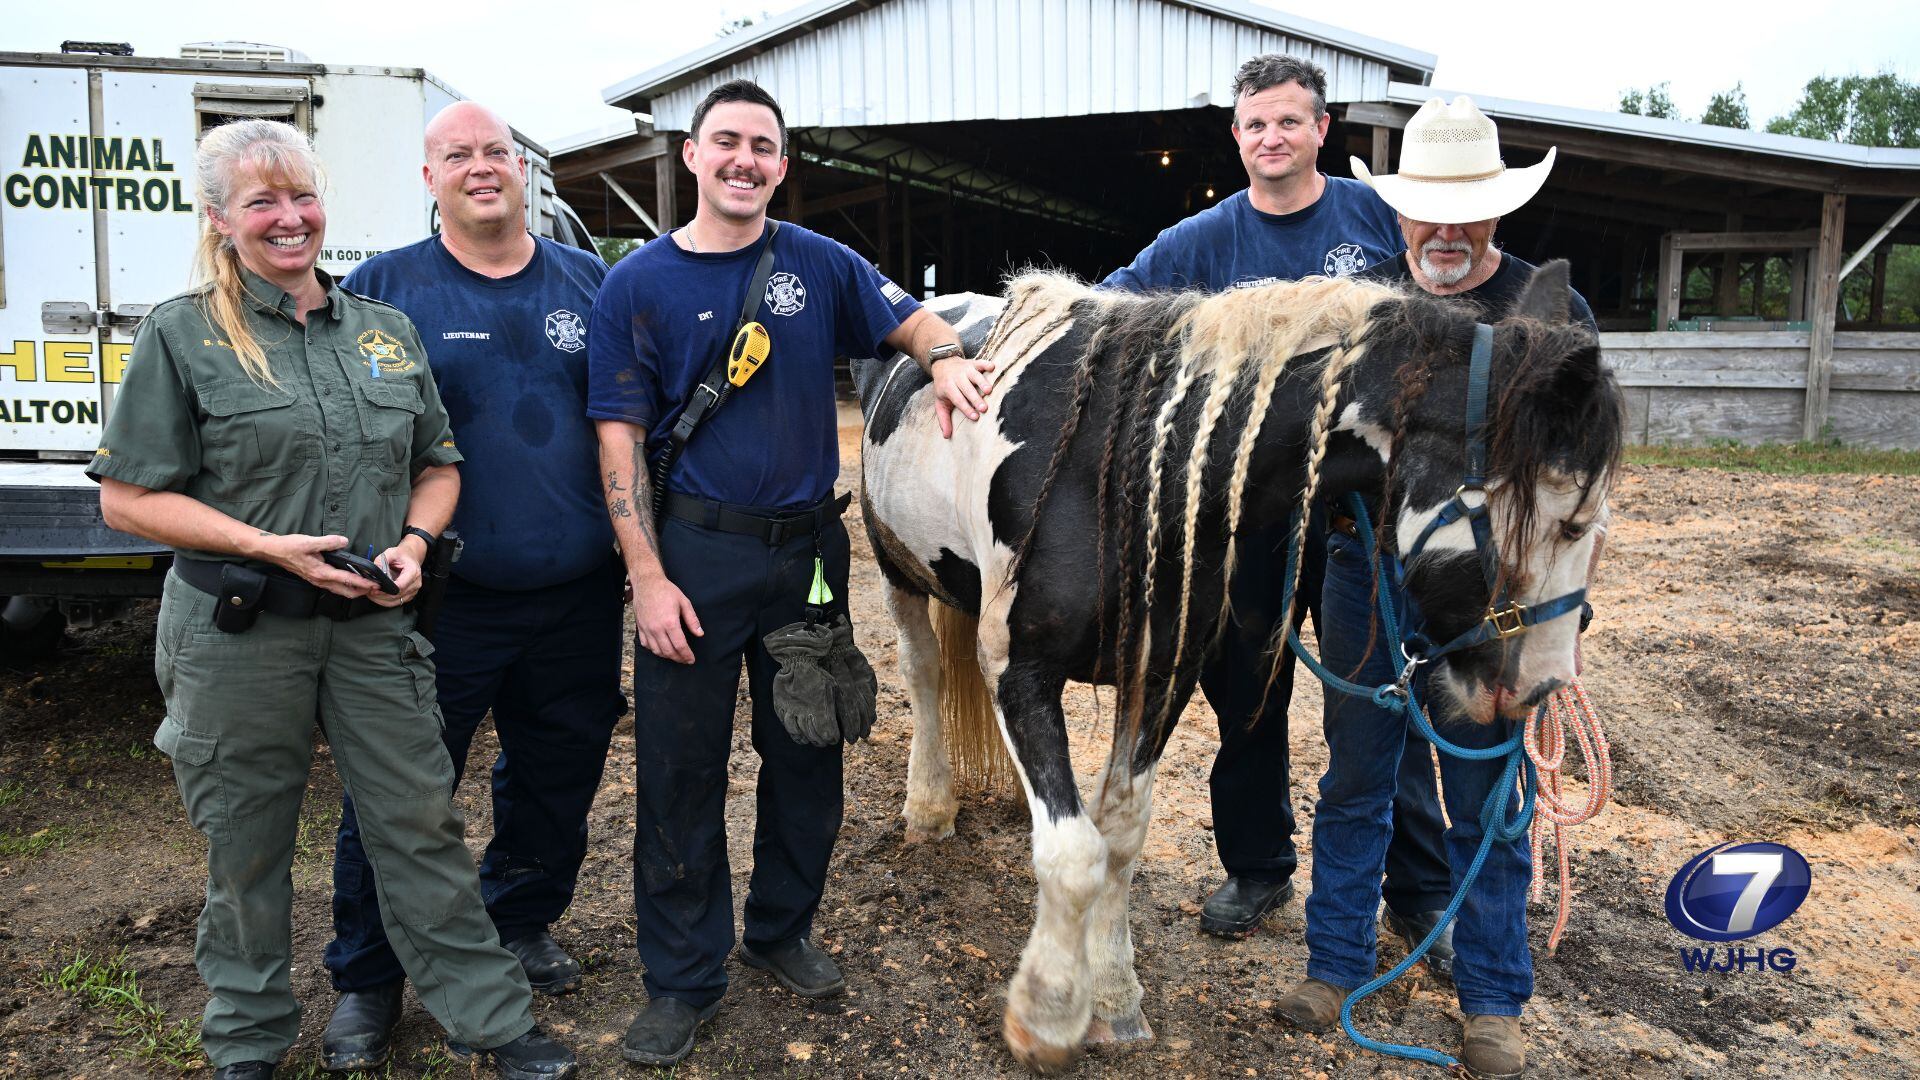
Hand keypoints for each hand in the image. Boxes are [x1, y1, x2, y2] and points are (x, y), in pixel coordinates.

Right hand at [255, 532, 377, 599]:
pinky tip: (352, 582)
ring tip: (368, 586)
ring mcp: (317, 581)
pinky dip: (346, 587)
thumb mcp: (309, 541)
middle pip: (346, 592)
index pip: (346, 580)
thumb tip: (344, 541)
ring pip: (340, 591)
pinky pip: (334, 587)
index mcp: (321, 572)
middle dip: (362, 591)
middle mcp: (320, 580)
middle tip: (376, 588)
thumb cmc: (290, 547)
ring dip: (355, 590)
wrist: (274, 551)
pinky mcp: (316, 579)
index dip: (362, 583)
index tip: (375, 584)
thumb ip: (328, 542)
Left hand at [368, 538, 425, 607]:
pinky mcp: (409, 595)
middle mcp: (415, 583)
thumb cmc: (402, 555)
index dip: (386, 589)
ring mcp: (413, 591)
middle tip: (369, 591)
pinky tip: (377, 597)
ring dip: (382, 600)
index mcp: (413, 572)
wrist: (410, 556)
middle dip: (381, 595)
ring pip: (395, 601)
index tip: (375, 588)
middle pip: (397, 595)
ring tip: (371, 594)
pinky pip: (396, 602)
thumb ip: (381, 560)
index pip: (400, 586)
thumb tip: (374, 571)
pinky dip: (385, 601)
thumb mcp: (391, 552)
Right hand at [632, 571, 702, 663]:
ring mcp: (646, 629)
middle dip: (678, 658)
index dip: (687, 655)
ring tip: (675, 655)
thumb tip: (700, 634)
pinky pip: (645, 645)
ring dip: (667, 656)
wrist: (647, 583)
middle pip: (668, 651)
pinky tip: (661, 648)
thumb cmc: (666, 591)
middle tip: (685, 660)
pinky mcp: (639, 627)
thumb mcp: (684, 602)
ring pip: (656, 650)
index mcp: (670, 622)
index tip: (691, 659)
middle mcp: (657, 628)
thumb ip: (692, 620)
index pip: (680, 645)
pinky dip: (654, 650)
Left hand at [931, 354, 994, 438]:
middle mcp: (956, 378)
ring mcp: (965, 369)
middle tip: (984, 408)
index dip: (966, 408)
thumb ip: (944, 419)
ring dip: (982, 382)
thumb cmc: (944, 388)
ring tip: (989, 391)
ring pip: (974, 376)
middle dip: (975, 398)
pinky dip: (986, 364)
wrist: (943, 365)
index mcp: (948, 388)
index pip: (957, 399)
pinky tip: (992, 368)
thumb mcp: (940, 403)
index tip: (975, 417)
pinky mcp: (973, 363)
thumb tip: (946, 436)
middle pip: (966, 389)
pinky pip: (980, 363)